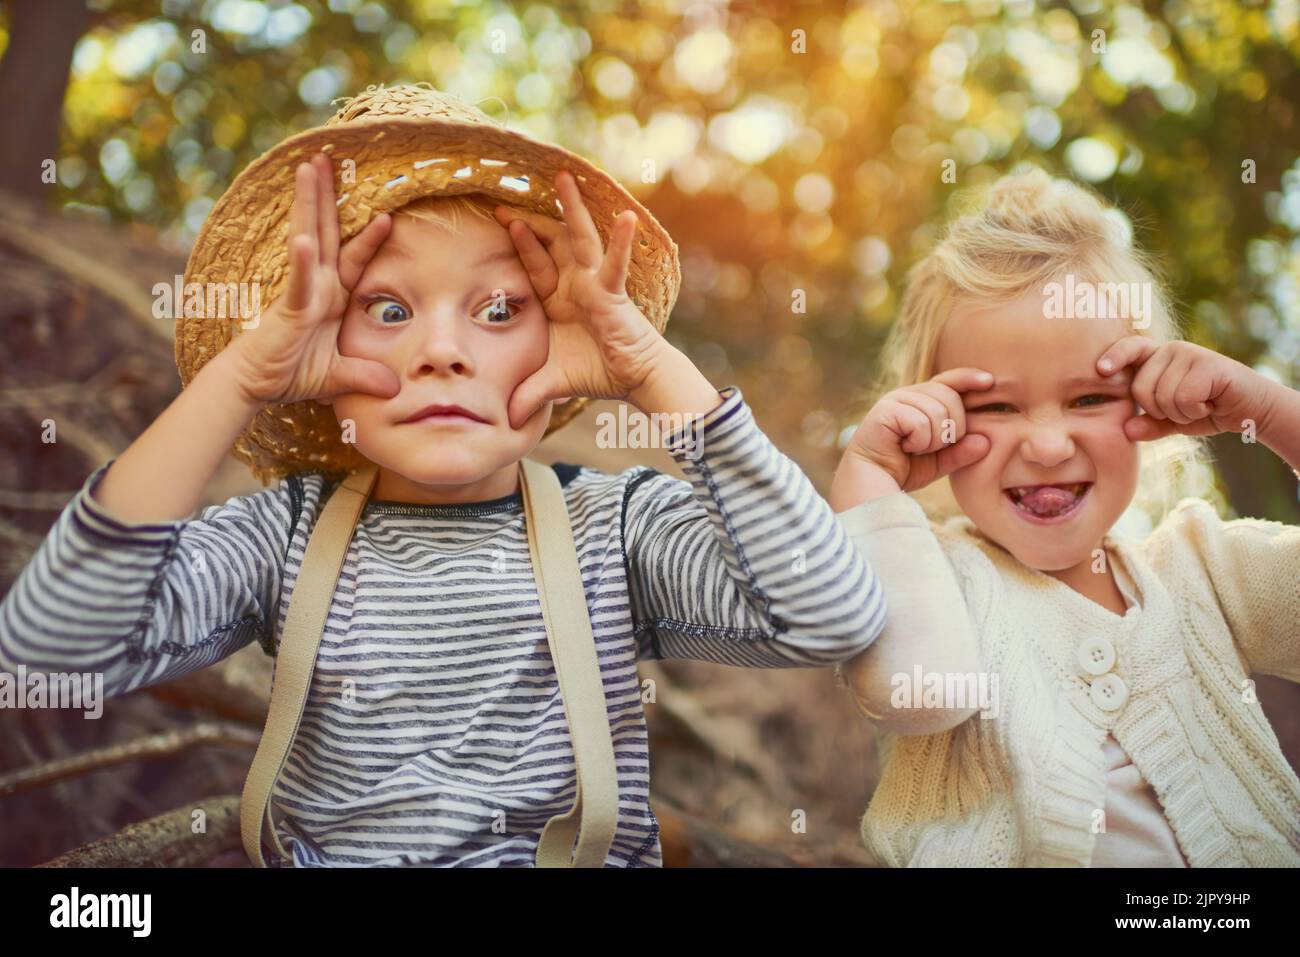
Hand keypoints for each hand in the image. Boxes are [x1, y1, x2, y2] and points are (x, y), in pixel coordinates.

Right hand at [229, 153, 399, 406]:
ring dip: (310, 204)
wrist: (257, 386)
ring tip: (309, 168)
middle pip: (328, 232)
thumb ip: (365, 375)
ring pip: (309, 239)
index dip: (371, 237)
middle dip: (328, 194)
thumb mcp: (339, 375)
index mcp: (332, 295)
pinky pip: (299, 282)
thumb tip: (395, 389)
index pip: (356, 258)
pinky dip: (302, 262)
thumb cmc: (292, 373)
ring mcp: (303, 291)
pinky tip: (305, 239)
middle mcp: (317, 285)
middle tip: (327, 156)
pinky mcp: (289, 308)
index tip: (387, 213)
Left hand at [492, 170, 663, 428]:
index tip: (495, 220)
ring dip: (571, 207)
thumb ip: (527, 394)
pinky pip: (615, 264)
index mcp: (557, 298)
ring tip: (563, 176)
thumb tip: (506, 422)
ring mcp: (595, 283)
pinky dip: (620, 242)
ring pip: (579, 238)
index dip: (515, 245)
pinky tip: (623, 216)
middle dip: (527, 220)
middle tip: (501, 199)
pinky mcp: (614, 293)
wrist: (634, 380)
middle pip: (549, 242)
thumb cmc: (597, 372)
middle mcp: (574, 283)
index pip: (531, 265)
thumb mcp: (551, 381)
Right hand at [843, 368, 994, 491]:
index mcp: (920, 400)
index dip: (968, 379)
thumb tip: (986, 441)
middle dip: (953, 428)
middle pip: (951, 397)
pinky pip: (921, 422)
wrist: (870, 484)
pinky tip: (903, 448)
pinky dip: (919, 442)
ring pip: (939, 412)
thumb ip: (961, 451)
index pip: (949, 381)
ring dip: (934, 440)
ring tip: (914, 449)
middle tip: (932, 447)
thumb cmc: (902, 471)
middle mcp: (907, 394)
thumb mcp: (939, 461)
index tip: (988, 381)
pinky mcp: (885, 411)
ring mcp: (894, 400)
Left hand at [1096, 337, 1277, 440]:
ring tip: (1201, 404)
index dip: (1116, 357)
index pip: (1131, 348)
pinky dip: (1195, 411)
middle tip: (1185, 408)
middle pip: (1140, 388)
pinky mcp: (1209, 363)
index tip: (1101, 370)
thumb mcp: (1173, 421)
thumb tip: (1127, 430)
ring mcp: (1190, 353)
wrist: (1251, 409)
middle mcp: (1171, 350)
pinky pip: (1184, 398)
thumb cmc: (1208, 410)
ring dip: (1181, 413)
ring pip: (1162, 396)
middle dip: (1159, 410)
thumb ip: (1150, 425)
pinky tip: (1211, 403)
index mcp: (1157, 359)